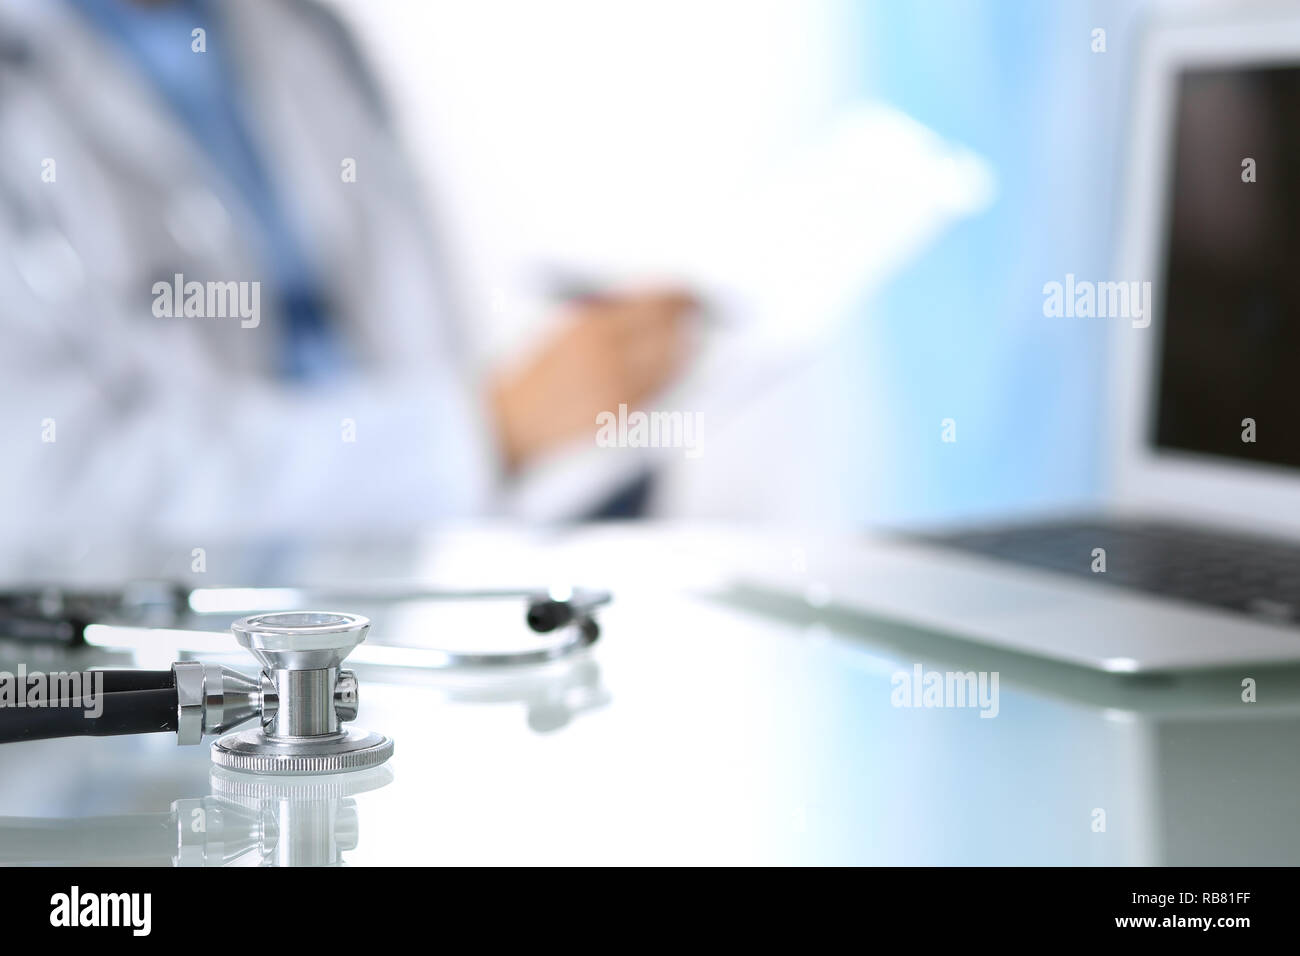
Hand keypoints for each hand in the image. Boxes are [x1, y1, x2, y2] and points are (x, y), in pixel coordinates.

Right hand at [488, 288, 695, 472]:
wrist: (512, 423)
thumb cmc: (534, 377)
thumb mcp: (567, 330)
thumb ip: (608, 315)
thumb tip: (653, 305)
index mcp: (592, 327)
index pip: (656, 303)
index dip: (680, 295)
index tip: (689, 292)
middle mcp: (611, 358)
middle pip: (672, 332)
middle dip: (688, 320)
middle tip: (697, 313)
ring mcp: (620, 390)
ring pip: (674, 364)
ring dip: (685, 348)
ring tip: (689, 338)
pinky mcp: (624, 416)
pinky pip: (661, 390)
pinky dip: (671, 375)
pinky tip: (672, 367)